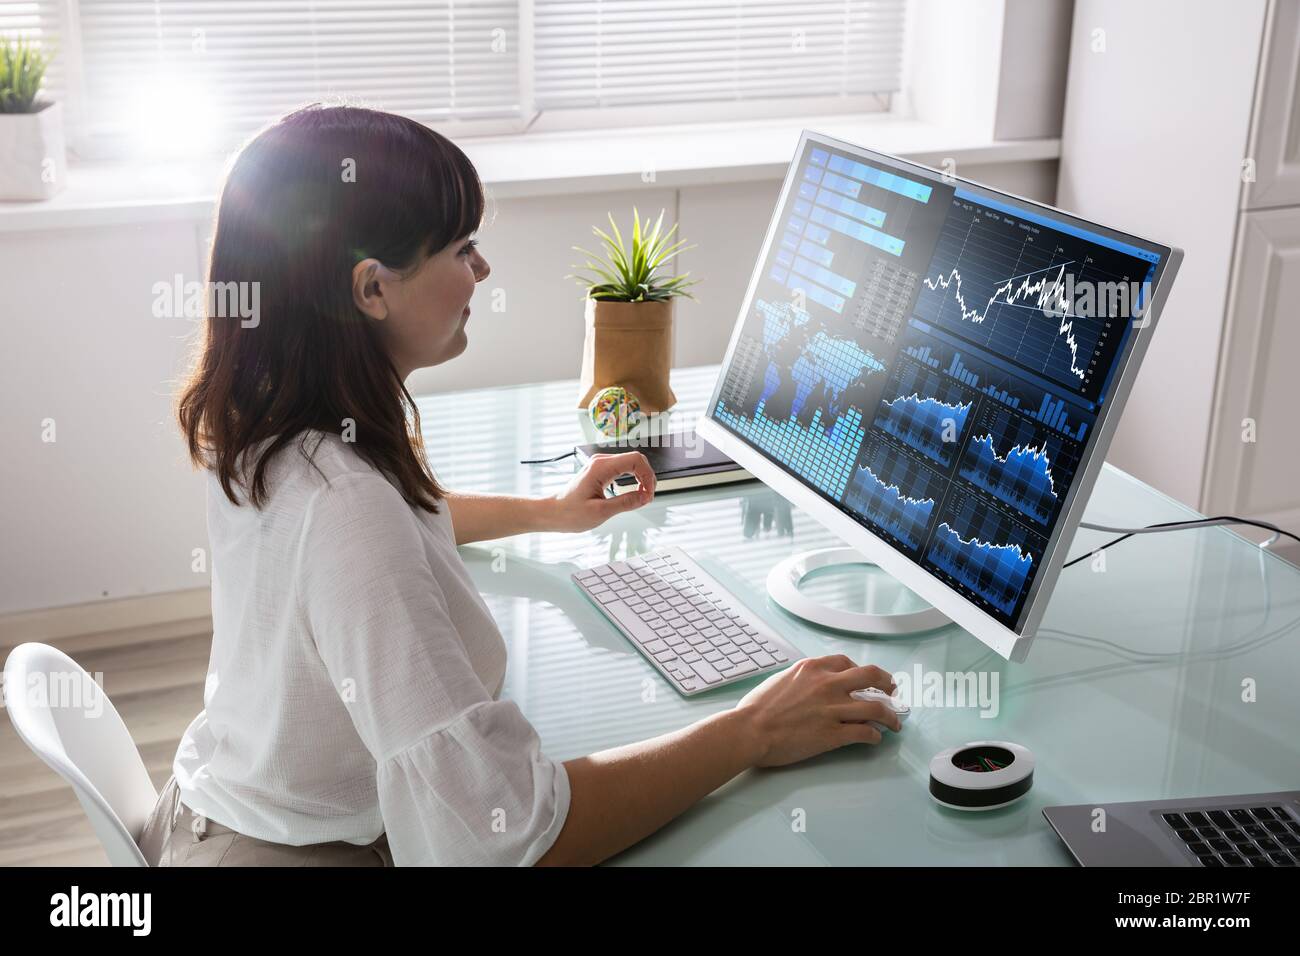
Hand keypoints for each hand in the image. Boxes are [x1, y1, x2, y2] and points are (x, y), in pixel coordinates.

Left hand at [549, 452, 655, 532]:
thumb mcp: (601, 512)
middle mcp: (600, 461)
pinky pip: (624, 468)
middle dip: (647, 477)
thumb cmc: (570, 513)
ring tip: (643, 496)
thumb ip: (626, 503)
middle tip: (648, 497)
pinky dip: (633, 478)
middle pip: (636, 459)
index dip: (648, 475)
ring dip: (641, 477)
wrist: (554, 513)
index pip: (635, 459)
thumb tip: (645, 497)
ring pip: (631, 463)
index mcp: (600, 467)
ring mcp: (600, 464)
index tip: (649, 494)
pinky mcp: (601, 471)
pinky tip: (635, 491)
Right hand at [734, 655, 899, 767]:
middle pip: (872, 676)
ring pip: (876, 708)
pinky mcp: (833, 734)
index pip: (848, 662)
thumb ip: (802, 679)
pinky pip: (865, 733)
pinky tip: (875, 739)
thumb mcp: (781, 679)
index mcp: (813, 668)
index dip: (861, 671)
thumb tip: (812, 686)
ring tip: (895, 723)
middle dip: (887, 684)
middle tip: (893, 692)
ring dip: (890, 716)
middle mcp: (827, 684)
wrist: (750, 730)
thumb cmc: (757, 708)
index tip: (867, 679)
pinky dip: (875, 736)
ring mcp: (832, 709)